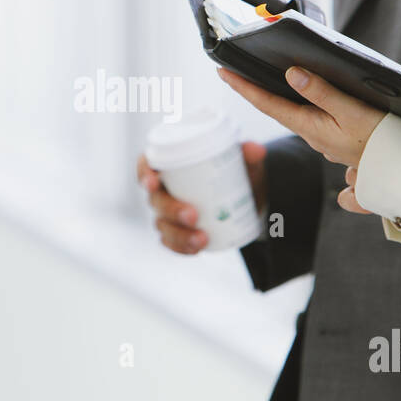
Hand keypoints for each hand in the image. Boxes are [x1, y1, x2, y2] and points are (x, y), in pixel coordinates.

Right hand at [136, 141, 266, 253]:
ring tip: (202, 239)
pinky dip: (182, 248)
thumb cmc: (233, 169)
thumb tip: (256, 150)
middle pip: (155, 200)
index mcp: (168, 164)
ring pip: (163, 225)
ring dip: (179, 235)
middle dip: (170, 210)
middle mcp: (163, 189)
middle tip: (193, 214)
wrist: (244, 196)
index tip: (154, 182)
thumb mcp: (241, 159)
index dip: (144, 174)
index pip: (146, 165)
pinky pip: (172, 243)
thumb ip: (246, 153)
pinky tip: (196, 250)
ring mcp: (167, 213)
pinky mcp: (177, 232)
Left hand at [217, 67, 382, 214]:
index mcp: (310, 127)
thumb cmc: (380, 141)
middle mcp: (311, 134)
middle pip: (273, 108)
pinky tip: (295, 96)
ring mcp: (323, 137)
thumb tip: (291, 75)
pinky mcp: (335, 137)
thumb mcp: (351, 112)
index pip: (267, 105)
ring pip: (290, 112)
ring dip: (271, 96)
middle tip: (231, 71)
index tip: (222, 72)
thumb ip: (321, 93)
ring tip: (256, 79)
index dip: (243, 88)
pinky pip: (307, 116)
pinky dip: (294, 103)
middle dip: (251, 89)